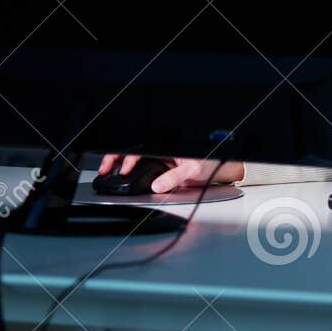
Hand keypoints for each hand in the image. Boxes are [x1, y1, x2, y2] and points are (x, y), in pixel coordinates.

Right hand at [97, 155, 244, 192]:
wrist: (227, 168)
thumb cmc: (214, 163)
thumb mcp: (193, 170)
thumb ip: (174, 178)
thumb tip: (157, 185)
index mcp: (168, 145)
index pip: (139, 149)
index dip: (125, 158)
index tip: (116, 169)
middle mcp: (164, 149)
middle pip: (134, 152)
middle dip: (116, 159)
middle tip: (104, 170)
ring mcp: (164, 158)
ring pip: (138, 159)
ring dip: (123, 165)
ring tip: (111, 173)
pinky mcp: (167, 167)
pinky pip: (146, 167)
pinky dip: (134, 172)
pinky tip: (126, 177)